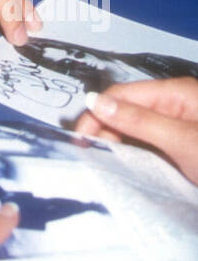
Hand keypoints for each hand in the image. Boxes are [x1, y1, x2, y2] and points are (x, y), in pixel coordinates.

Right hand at [75, 78, 197, 184]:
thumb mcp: (181, 140)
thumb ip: (139, 121)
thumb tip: (93, 101)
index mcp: (174, 93)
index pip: (121, 95)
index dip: (96, 114)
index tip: (79, 141)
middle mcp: (173, 104)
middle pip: (125, 110)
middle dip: (105, 130)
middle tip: (93, 157)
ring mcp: (177, 126)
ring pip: (135, 130)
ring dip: (118, 143)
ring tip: (105, 164)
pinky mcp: (179, 147)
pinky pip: (148, 145)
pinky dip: (134, 154)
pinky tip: (126, 167)